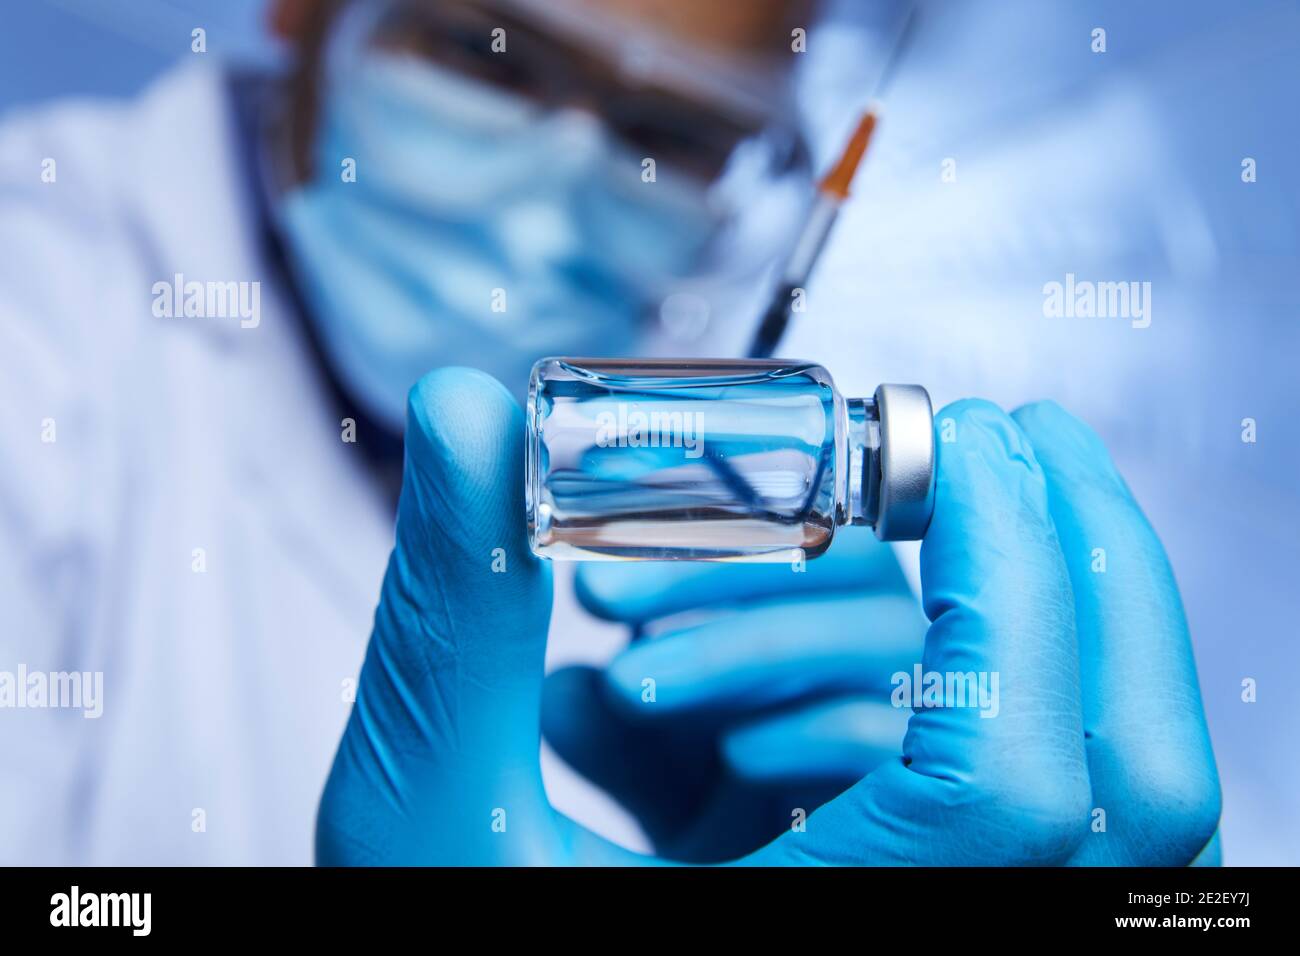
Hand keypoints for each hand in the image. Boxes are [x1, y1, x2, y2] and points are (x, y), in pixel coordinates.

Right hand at [316, 369, 1220, 864]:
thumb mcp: (429, 812)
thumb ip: (458, 616)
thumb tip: (462, 413)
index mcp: (815, 938)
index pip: (1002, 776)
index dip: (1012, 584)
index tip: (958, 441)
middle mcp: (913, 946)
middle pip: (1129, 792)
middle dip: (1093, 579)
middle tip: (1015, 443)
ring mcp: (938, 930)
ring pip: (1127, 813)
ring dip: (1097, 634)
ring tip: (1020, 501)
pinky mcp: (922, 905)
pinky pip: (1062, 821)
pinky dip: (1054, 696)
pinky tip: (977, 617)